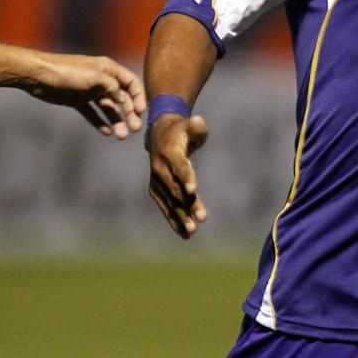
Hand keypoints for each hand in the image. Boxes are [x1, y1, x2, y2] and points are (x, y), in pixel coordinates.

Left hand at [26, 55, 146, 138]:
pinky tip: (106, 132)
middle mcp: (101, 80)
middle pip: (121, 98)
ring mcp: (89, 91)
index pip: (130, 82)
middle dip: (129, 113)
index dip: (138, 96)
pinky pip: (92, 113)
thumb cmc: (67, 71)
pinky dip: (100, 122)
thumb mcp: (94, 76)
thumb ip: (112, 87)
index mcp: (108, 69)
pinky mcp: (78, 101)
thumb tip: (123, 99)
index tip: (141, 112)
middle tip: (134, 129)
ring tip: (121, 136)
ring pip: (107, 108)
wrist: (38, 75)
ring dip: (116, 121)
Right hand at [147, 114, 210, 237]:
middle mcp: (160, 168)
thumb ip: (196, 127)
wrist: (159, 134)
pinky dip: (174, 220)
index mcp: (169, 151)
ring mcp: (156, 180)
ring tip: (192, 231)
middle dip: (188, 204)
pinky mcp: (155, 190)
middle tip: (201, 218)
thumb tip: (199, 123)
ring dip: (181, 217)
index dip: (187, 176)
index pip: (180, 166)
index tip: (194, 189)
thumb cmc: (181, 130)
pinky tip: (185, 234)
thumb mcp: (189, 125)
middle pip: (176, 188)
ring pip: (170, 201)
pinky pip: (165, 206)